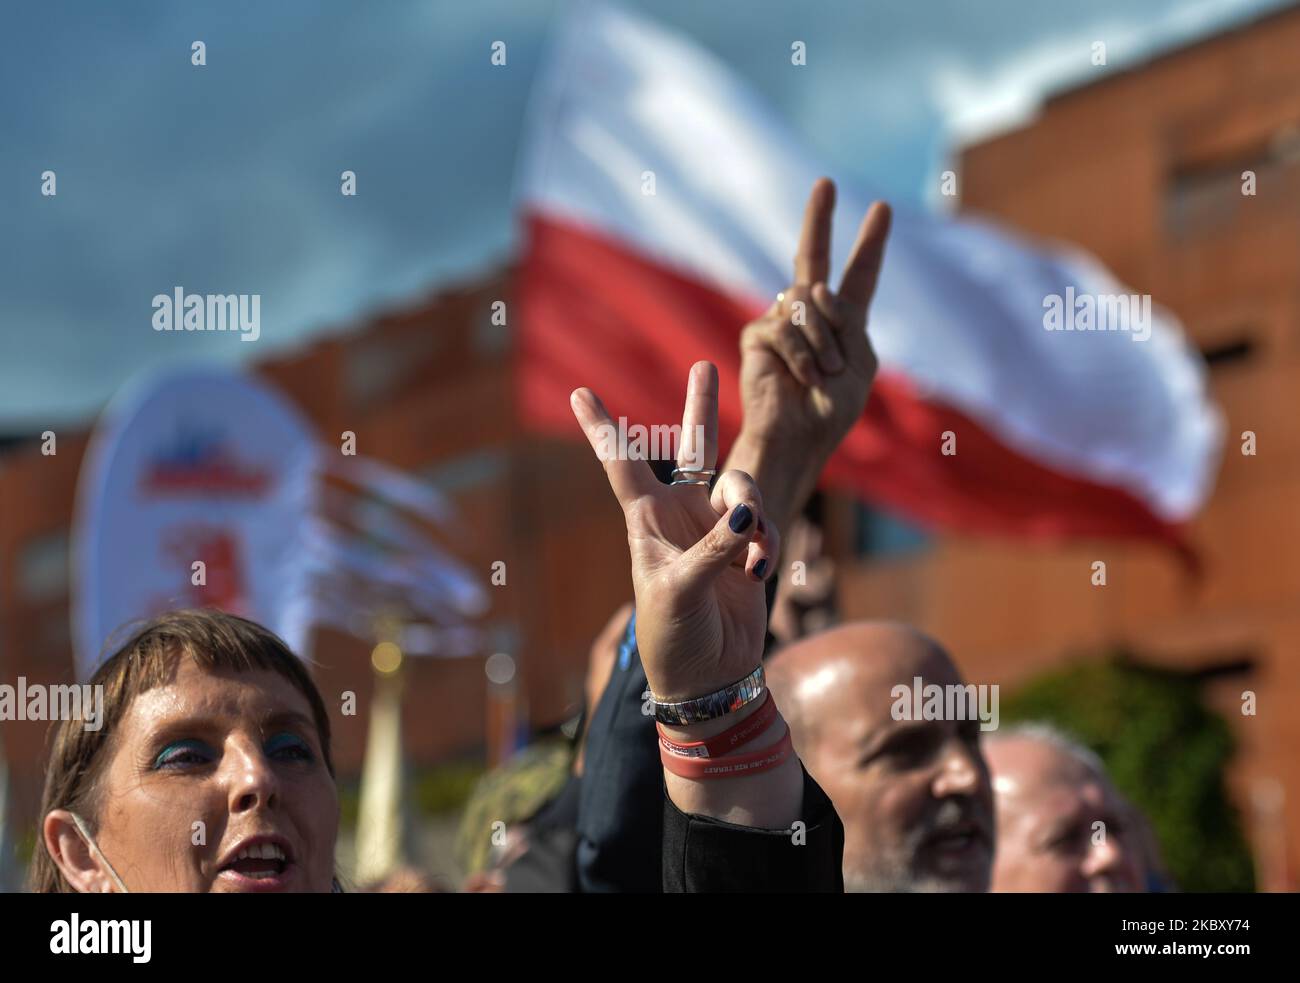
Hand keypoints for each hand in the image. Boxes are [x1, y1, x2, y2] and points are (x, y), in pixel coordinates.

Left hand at [569, 362, 778, 702]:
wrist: (709, 676)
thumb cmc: (672, 636)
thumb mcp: (679, 591)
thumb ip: (715, 547)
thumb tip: (748, 512)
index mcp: (646, 520)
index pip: (622, 464)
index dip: (602, 427)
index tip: (577, 393)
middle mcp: (681, 515)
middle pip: (694, 448)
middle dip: (700, 406)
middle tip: (704, 364)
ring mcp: (717, 528)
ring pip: (743, 486)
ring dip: (753, 513)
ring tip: (753, 556)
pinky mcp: (749, 548)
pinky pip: (767, 524)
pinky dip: (767, 544)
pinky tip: (760, 571)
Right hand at [737, 178, 890, 457]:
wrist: (800, 438)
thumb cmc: (831, 410)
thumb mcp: (860, 362)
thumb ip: (848, 320)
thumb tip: (813, 289)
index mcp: (844, 323)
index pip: (859, 275)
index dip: (870, 244)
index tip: (881, 209)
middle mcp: (810, 315)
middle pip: (813, 258)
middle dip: (819, 220)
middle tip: (825, 183)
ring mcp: (781, 321)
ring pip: (807, 302)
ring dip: (824, 341)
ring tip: (824, 375)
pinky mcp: (757, 335)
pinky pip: (785, 326)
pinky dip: (802, 354)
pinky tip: (805, 378)